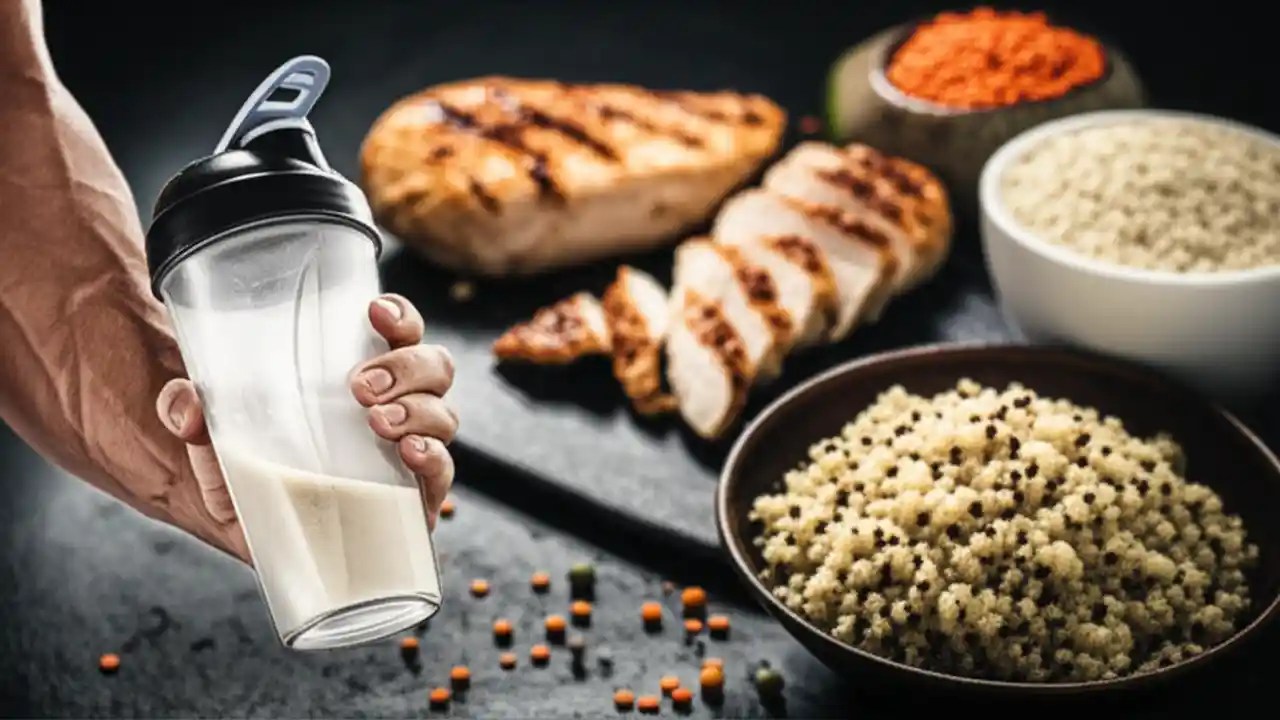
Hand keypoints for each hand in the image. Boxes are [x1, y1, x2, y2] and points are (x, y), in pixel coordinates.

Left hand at [154, 294, 457, 562]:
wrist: (256, 540)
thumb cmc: (243, 473)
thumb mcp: (208, 438)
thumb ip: (187, 409)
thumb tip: (187, 403)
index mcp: (360, 375)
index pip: (398, 331)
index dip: (399, 315)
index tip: (374, 312)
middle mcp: (396, 407)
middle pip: (434, 366)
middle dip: (408, 366)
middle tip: (360, 387)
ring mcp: (410, 453)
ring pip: (445, 414)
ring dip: (420, 411)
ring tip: (379, 423)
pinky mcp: (416, 503)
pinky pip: (444, 475)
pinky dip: (435, 461)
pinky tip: (409, 455)